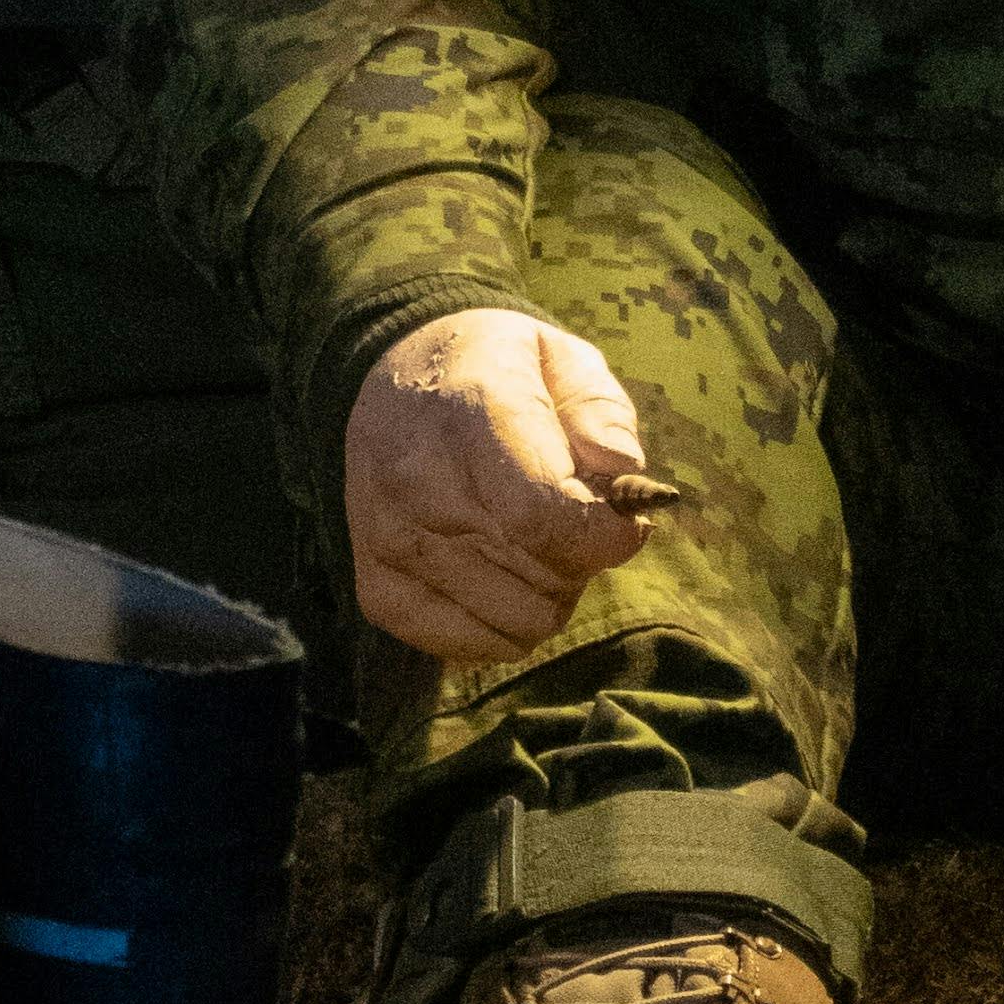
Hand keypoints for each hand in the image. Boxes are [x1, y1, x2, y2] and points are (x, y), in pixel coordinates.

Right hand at [343, 308, 659, 661]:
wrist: (388, 375)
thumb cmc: (496, 370)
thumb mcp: (561, 357)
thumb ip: (601, 413)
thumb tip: (626, 479)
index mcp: (471, 416)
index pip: (546, 518)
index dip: (606, 536)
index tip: (627, 522)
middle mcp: (420, 486)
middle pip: (541, 581)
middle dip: (582, 561)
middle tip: (571, 519)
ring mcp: (391, 543)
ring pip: (516, 624)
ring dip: (546, 595)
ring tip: (532, 542)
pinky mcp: (376, 589)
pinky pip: (469, 646)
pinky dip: (501, 625)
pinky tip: (498, 574)